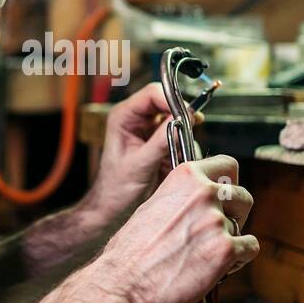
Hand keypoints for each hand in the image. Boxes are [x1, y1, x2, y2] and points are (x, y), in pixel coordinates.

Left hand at [81, 82, 200, 232]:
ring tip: (175, 160)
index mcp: (123, 116)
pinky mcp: (158, 142)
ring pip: (177, 121)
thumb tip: (184, 119)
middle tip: (187, 140)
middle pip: (168, 104)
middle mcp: (136, 118)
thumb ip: (162, 140)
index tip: (190, 116)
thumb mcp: (141, 164)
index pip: (153, 93)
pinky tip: (175, 164)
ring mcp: (148, 130)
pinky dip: (183, 149)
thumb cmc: (116, 189)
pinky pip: (179, 137)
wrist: (113, 209)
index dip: (173, 100)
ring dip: (183, 139)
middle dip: (181, 122)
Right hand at [93, 154, 258, 302]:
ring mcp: (216, 221)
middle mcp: (204, 193)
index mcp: (185, 177)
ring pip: (242, 227)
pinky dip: (238, 260)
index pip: (227, 165)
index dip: (229, 181)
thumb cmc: (131, 251)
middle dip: (235, 215)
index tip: (225, 194)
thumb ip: (182, 197)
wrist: (123, 282)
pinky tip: (217, 267)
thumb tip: (201, 200)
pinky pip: (250, 248)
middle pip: (243, 197)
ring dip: (230, 241)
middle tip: (217, 232)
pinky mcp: (226, 250)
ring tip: (205, 255)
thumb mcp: (153, 205)